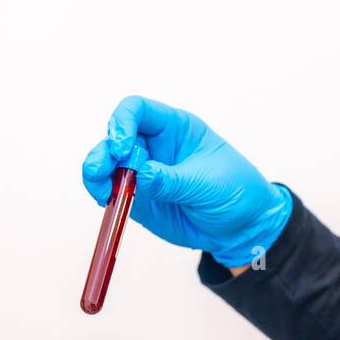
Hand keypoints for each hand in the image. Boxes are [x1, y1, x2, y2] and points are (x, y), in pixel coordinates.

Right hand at [81, 96, 292, 268]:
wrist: (243, 228)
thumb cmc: (236, 192)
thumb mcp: (207, 183)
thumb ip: (171, 179)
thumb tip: (139, 175)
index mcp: (175, 127)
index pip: (138, 110)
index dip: (123, 123)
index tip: (122, 148)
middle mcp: (154, 146)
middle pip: (115, 137)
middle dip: (104, 151)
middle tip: (101, 171)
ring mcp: (144, 173)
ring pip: (108, 165)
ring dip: (96, 174)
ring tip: (100, 190)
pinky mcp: (140, 200)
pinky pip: (113, 192)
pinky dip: (103, 195)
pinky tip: (106, 201)